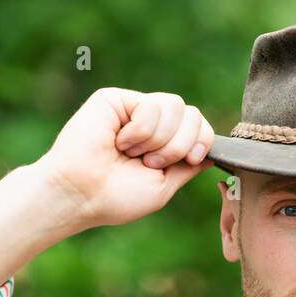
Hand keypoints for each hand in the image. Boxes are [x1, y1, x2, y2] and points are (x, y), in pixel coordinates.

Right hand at [36, 87, 215, 227]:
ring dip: (160, 139)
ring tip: (134, 154)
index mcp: (164, 145)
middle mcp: (151, 124)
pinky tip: (119, 141)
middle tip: (151, 163)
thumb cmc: (117, 197)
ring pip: (176, 106)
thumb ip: (189, 166)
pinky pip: (151, 105)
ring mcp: (135, 109)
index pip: (200, 128)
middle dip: (180, 143)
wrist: (82, 194)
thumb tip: (214, 151)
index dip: (204, 141)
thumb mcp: (165, 186)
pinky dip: (140, 131)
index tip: (191, 159)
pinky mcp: (117, 99)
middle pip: (193, 114)